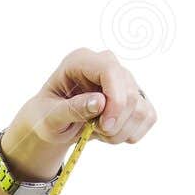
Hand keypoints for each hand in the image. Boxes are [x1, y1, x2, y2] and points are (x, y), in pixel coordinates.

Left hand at [3, 46, 158, 180]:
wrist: (54, 123)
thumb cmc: (46, 117)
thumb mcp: (49, 118)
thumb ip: (71, 109)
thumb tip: (100, 102)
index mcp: (81, 61)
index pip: (110, 70)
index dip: (114, 99)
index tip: (104, 126)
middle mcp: (107, 65)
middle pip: (129, 94)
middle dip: (114, 123)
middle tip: (93, 131)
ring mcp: (125, 80)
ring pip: (141, 110)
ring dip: (121, 132)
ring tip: (98, 131)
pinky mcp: (136, 97)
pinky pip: (148, 118)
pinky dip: (130, 133)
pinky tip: (111, 132)